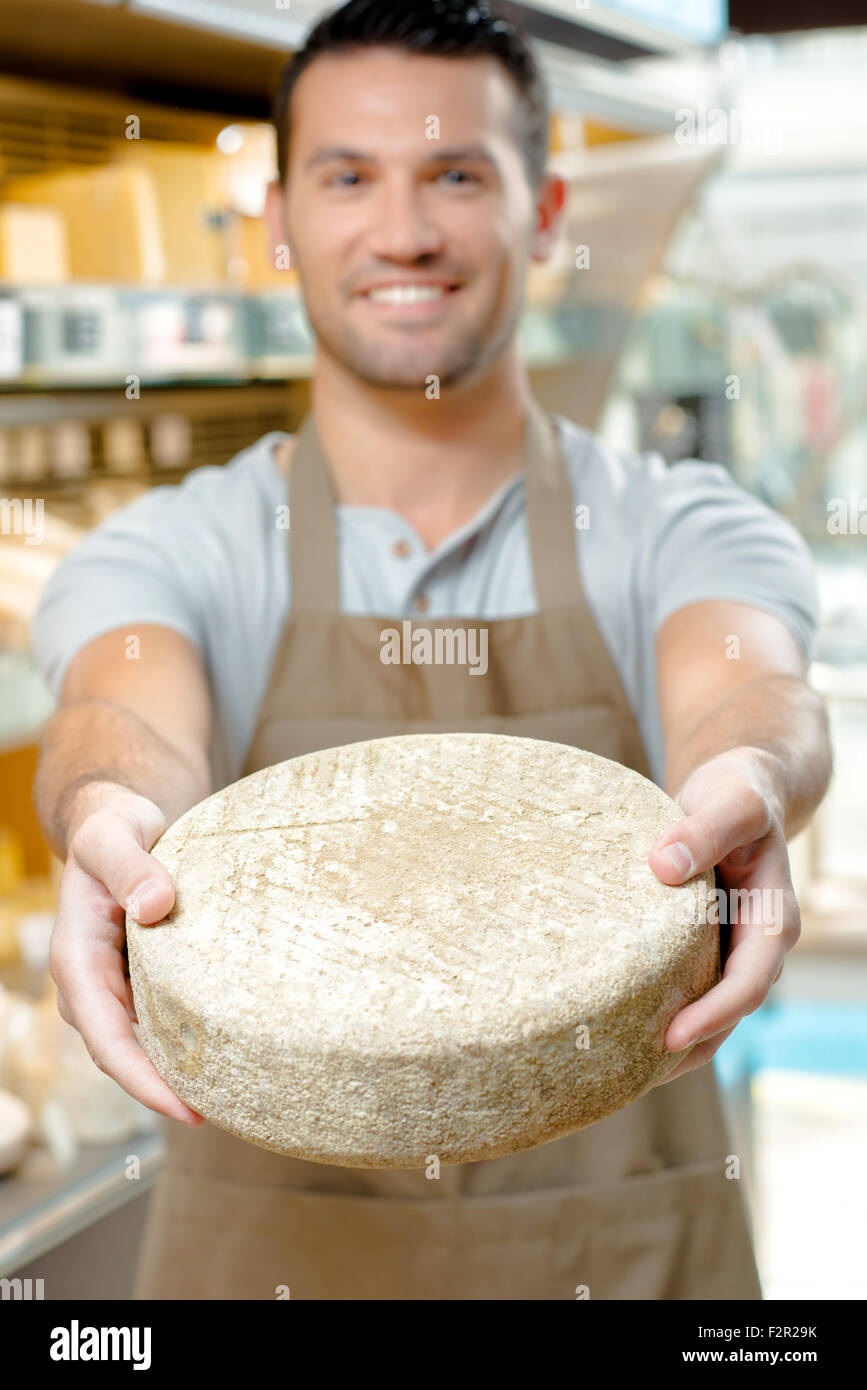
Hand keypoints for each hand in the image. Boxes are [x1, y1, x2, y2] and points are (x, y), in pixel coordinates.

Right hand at [49, 782, 203, 1125]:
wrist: (115, 822)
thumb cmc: (114, 827)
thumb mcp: (116, 836)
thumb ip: (131, 867)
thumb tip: (155, 907)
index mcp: (76, 959)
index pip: (107, 1038)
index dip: (143, 1080)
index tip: (186, 1108)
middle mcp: (89, 982)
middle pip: (124, 1055)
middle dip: (165, 1091)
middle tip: (227, 1113)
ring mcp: (111, 984)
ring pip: (140, 1044)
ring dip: (175, 1072)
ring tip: (233, 1097)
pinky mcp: (135, 978)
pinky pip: (156, 1022)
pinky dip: (184, 1042)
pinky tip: (225, 1053)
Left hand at [647, 746, 798, 1083]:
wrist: (738, 789)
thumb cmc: (738, 792)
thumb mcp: (729, 801)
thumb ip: (703, 830)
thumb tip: (663, 868)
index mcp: (772, 919)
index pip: (748, 983)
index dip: (714, 1014)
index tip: (671, 1036)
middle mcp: (756, 945)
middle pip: (728, 1013)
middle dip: (690, 1047)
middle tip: (633, 1073)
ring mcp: (730, 949)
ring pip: (710, 1012)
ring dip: (676, 1044)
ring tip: (621, 1072)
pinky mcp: (703, 946)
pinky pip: (688, 989)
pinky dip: (661, 1011)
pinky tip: (619, 1030)